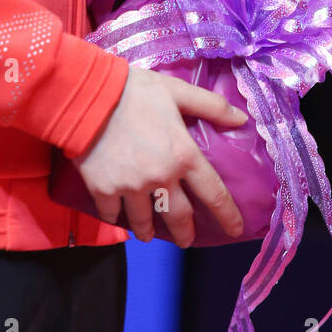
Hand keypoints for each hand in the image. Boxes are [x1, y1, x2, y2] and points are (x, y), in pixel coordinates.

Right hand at [72, 66, 248, 247]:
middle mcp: (161, 178)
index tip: (235, 230)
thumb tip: (243, 120)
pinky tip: (119, 217)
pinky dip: (117, 217)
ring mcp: (131, 188)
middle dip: (185, 233)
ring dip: (149, 231)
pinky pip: (113, 214)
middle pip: (179, 216)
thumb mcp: (178, 91)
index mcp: (183, 155)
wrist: (89, 96)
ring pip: (144, 221)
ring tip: (149, 235)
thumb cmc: (135, 91)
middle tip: (187, 240)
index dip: (227, 214)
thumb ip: (211, 106)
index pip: (213, 193)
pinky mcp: (104, 190)